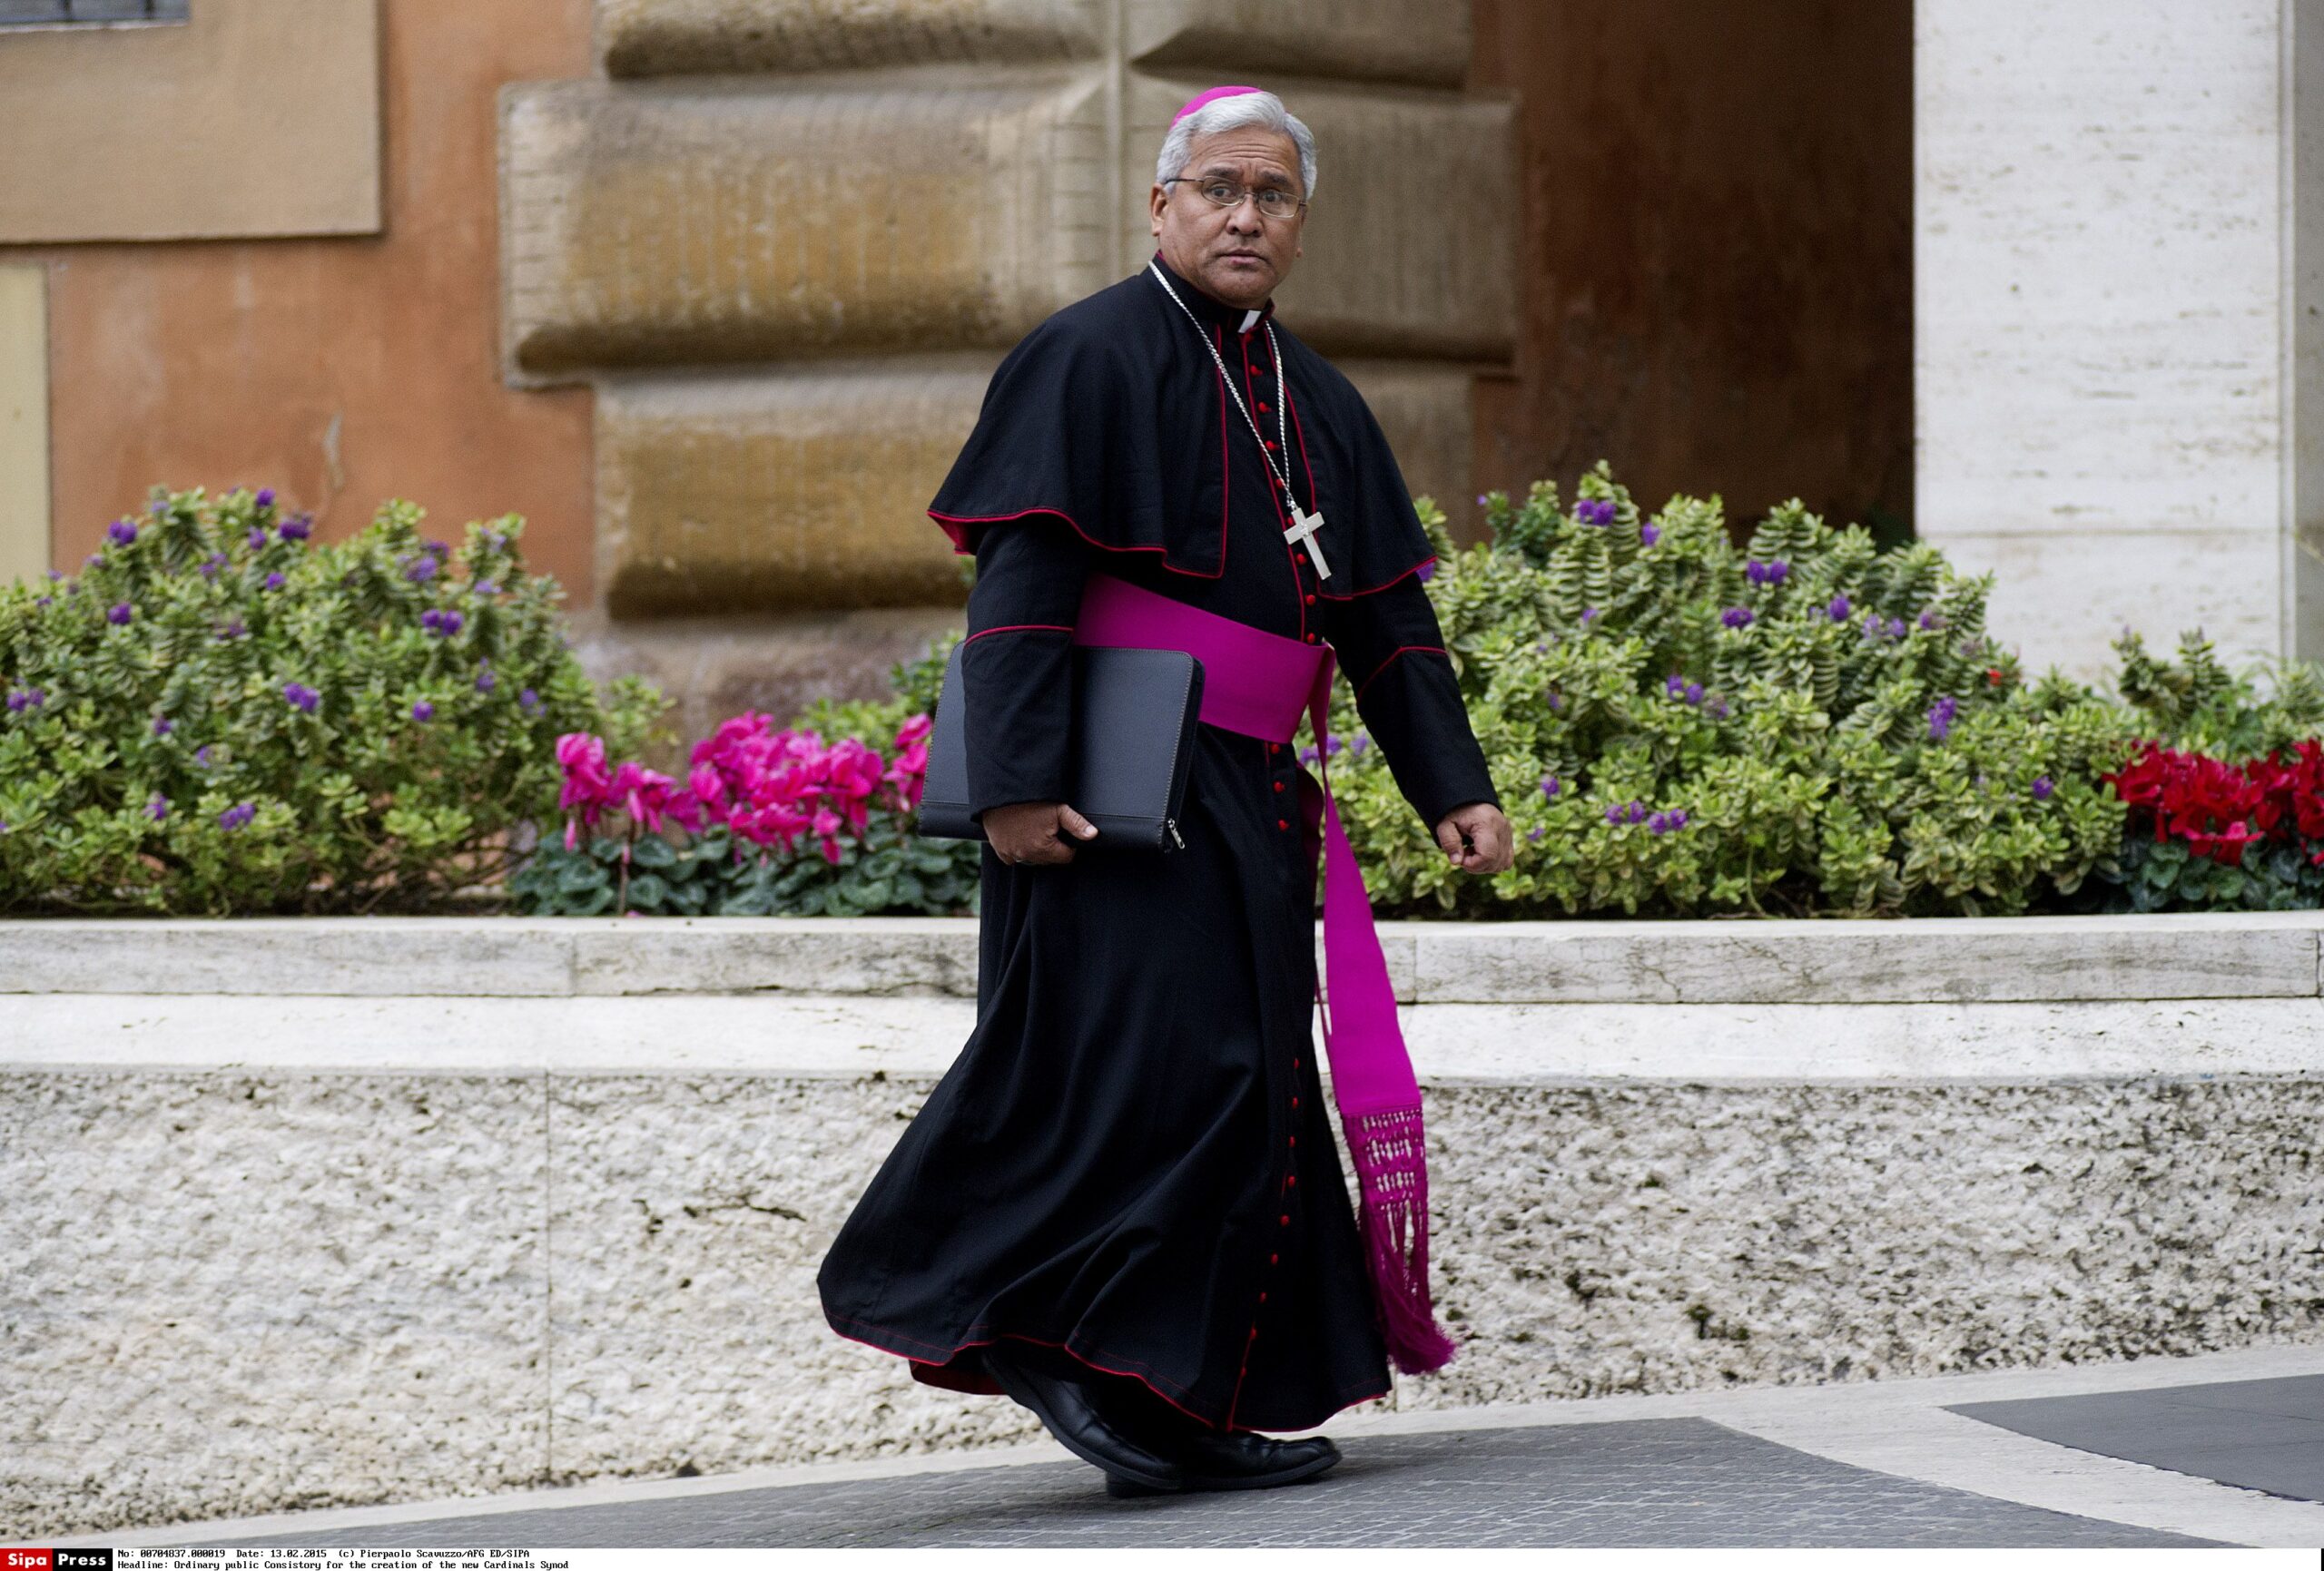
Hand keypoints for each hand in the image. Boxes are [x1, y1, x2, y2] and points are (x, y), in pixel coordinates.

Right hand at [983, 800, 1098, 864]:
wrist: (1002, 794)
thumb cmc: (1028, 800)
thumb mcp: (1057, 808)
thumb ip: (1076, 823)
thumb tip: (1092, 834)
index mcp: (1044, 847)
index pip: (1066, 857)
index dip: (1068, 845)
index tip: (1062, 833)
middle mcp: (1027, 855)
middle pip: (1049, 859)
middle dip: (1052, 847)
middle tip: (1046, 827)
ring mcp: (1012, 854)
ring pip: (1032, 859)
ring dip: (1035, 849)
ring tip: (1033, 829)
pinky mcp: (1001, 850)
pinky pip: (1013, 857)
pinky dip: (1018, 849)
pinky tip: (1020, 835)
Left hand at [1434, 801, 1513, 874]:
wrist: (1467, 796)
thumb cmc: (1455, 810)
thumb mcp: (1444, 824)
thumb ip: (1449, 842)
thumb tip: (1457, 862)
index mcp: (1486, 824)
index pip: (1487, 856)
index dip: (1472, 864)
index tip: (1460, 856)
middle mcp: (1502, 829)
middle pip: (1495, 863)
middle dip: (1476, 865)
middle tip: (1463, 852)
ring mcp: (1508, 833)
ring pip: (1502, 864)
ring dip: (1485, 865)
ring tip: (1471, 851)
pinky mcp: (1509, 836)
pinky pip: (1507, 860)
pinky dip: (1493, 862)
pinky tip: (1480, 853)